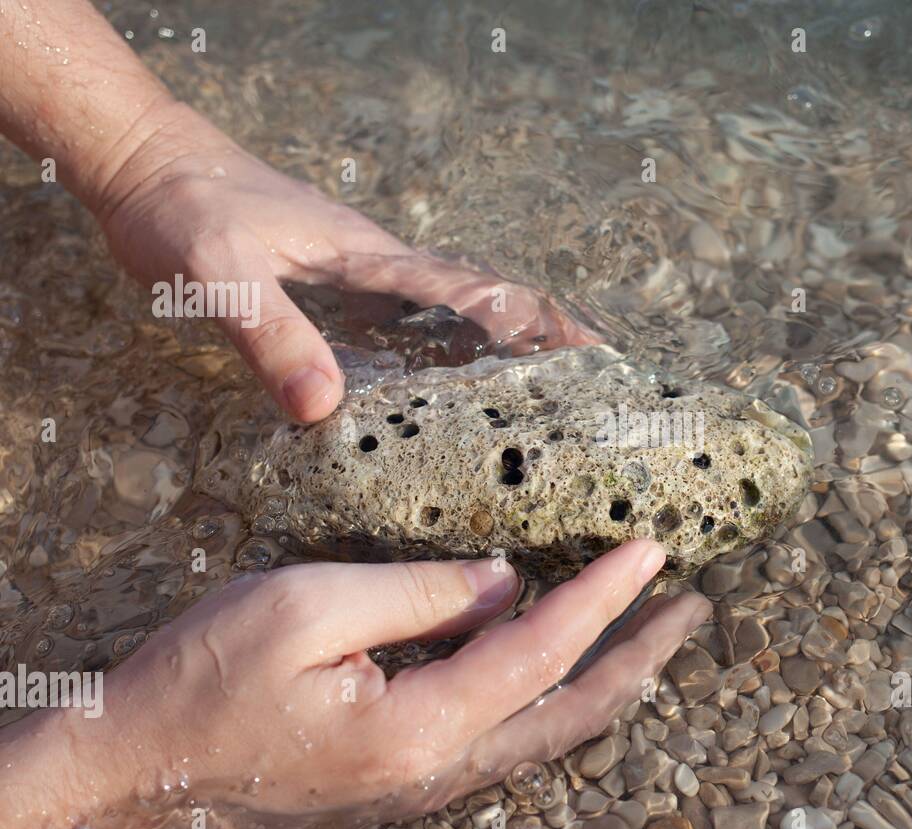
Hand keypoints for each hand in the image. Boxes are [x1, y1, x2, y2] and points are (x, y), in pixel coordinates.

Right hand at [0, 541, 708, 828]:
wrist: (135, 762)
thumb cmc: (204, 679)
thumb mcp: (305, 606)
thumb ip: (419, 594)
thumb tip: (508, 583)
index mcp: (420, 725)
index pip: (540, 650)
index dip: (602, 597)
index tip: (652, 550)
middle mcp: (437, 766)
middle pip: (569, 711)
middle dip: (638, 656)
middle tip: (693, 608)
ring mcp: (421, 778)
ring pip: (544, 732)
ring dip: (605, 680)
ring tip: (654, 635)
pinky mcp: (401, 771)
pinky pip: (503, 736)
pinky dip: (552, 699)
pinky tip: (566, 671)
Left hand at [91, 101, 596, 422]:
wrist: (147, 163)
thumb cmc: (183, 210)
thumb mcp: (218, 275)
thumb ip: (271, 334)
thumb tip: (324, 408)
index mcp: (373, 261)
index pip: (474, 293)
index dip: (534, 325)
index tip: (590, 355)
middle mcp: (381, 269)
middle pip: (482, 304)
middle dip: (541, 341)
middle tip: (590, 391)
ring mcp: (362, 279)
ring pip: (450, 317)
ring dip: (500, 352)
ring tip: (542, 402)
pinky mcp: (338, 291)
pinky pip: (409, 327)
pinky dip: (445, 355)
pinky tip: (443, 394)